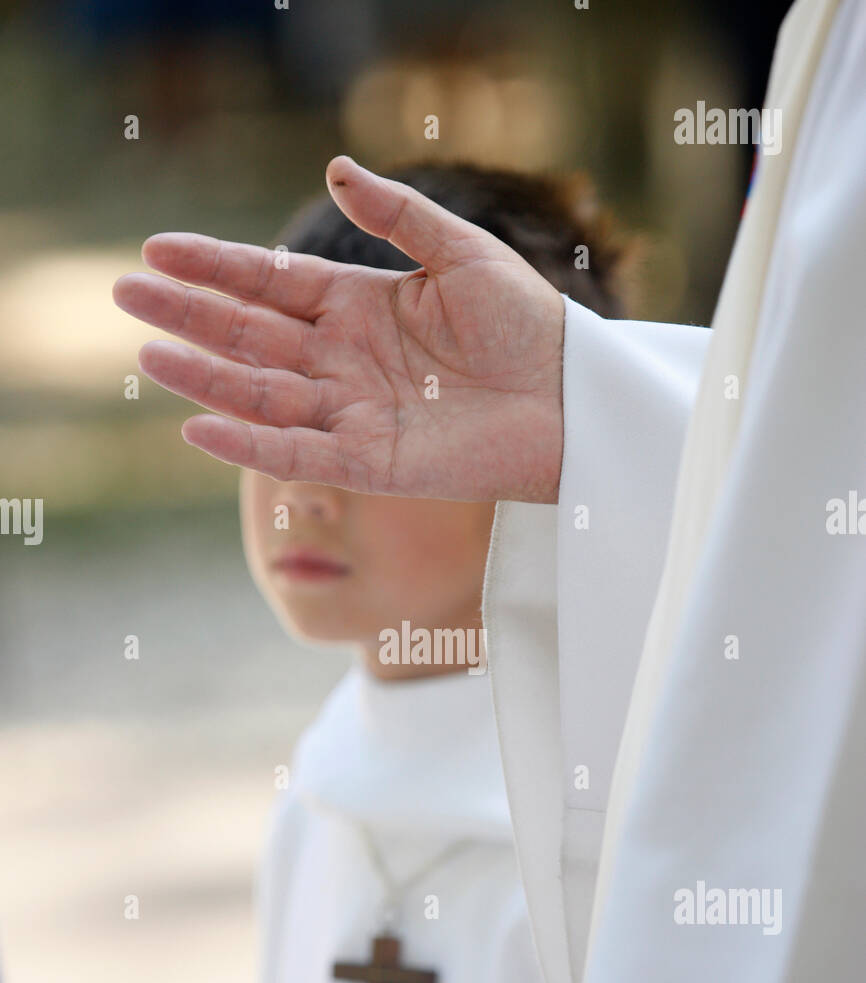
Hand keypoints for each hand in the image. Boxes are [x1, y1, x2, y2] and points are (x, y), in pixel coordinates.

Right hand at [112, 156, 564, 503]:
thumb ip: (398, 215)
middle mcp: (345, 360)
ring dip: (205, 378)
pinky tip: (199, 426)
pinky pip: (297, 454)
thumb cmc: (526, 322)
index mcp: (360, 306)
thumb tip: (333, 169)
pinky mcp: (371, 464)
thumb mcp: (462, 252)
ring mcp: (353, 414)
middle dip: (190, 314)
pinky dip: (249, 444)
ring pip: (262, 395)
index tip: (159, 247)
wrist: (573, 399)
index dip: (216, 265)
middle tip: (125, 292)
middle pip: (251, 337)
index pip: (271, 284)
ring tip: (151, 353)